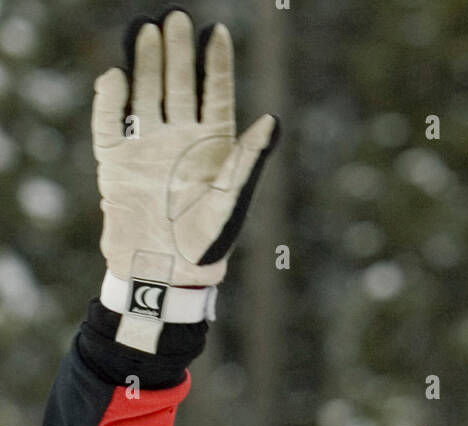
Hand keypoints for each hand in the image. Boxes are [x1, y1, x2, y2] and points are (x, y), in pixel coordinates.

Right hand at [92, 9, 278, 288]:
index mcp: (213, 146)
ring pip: (146, 93)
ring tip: (147, 30)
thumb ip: (248, 161)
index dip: (216, 63)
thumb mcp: (231, 201)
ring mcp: (147, 146)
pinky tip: (116, 76)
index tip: (216, 30)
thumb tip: (272, 120)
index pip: (215, 94)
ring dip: (146, 63)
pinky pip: (110, 121)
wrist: (162, 273)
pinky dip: (110, 98)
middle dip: (177, 51)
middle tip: (175, 18)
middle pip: (179, 84)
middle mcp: (180, 139)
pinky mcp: (116, 160)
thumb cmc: (204, 244)